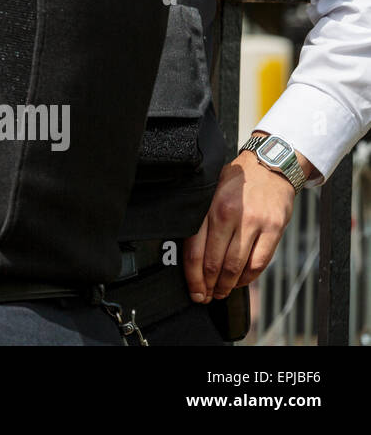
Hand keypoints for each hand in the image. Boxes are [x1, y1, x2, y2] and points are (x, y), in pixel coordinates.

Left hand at [182, 135, 312, 301]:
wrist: (270, 165)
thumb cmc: (237, 181)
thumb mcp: (211, 192)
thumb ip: (201, 218)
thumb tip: (188, 253)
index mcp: (210, 207)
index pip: (195, 250)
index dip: (193, 277)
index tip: (193, 290)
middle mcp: (230, 215)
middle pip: (214, 262)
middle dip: (208, 285)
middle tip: (205, 296)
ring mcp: (254, 223)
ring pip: (236, 266)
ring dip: (227, 285)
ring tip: (221, 292)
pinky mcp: (274, 229)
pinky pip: (259, 263)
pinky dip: (248, 278)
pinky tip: (241, 281)